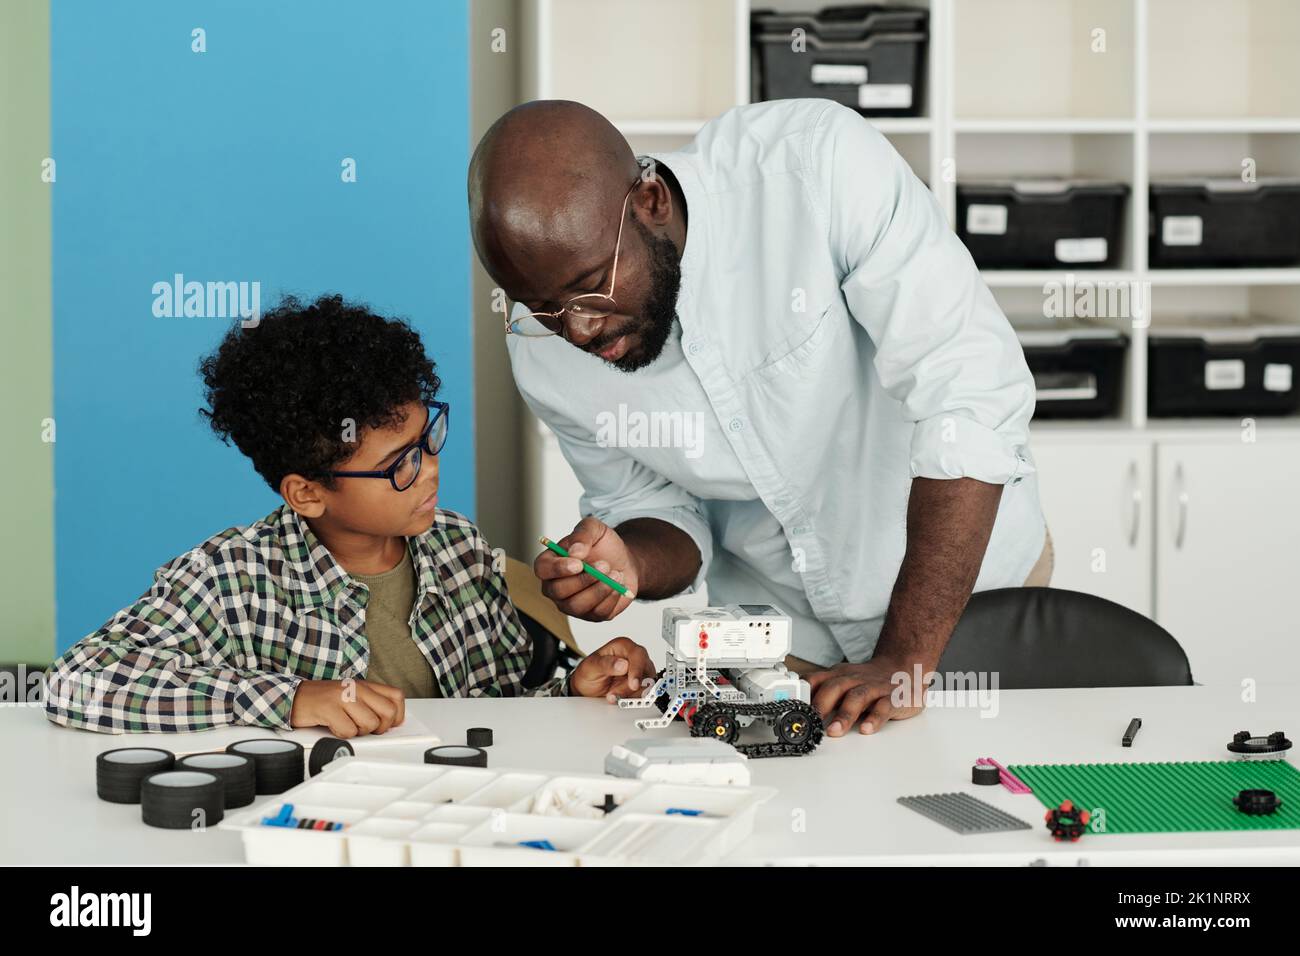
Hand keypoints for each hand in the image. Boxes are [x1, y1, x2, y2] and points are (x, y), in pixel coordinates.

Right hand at [290, 679, 405, 737]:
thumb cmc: (322, 700)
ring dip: (358, 732)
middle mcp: (356, 688)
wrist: (293, 697)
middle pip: (388, 712)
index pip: (396, 697)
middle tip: (365, 728)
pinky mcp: (329, 709)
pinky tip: (333, 727)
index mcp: (364, 685)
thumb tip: (392, 721)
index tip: (386, 724)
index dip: (396, 716)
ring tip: (345, 725)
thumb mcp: (350, 696)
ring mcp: (343, 697)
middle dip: (380, 728)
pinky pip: (348, 731)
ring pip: (369, 723)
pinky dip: (341, 735)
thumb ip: (370, 704)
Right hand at [535, 516, 637, 621]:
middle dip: (583, 579)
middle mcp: (555, 587)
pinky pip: (596, 613)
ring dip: (599, 590)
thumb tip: (575, 552)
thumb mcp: (594, 529)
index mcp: (550, 563)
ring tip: (616, 574)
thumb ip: (582, 534)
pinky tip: (618, 584)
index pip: (542, 569)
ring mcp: (571, 604)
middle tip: (604, 565)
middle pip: (558, 591)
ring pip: (576, 606)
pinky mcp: (590, 615)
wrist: (624, 561)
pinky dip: (611, 598)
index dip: (558, 568)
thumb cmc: (603, 545)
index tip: (579, 563)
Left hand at [568, 636, 655, 700]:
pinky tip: (618, 698)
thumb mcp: (591, 667)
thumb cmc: (588, 672)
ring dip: (628, 694)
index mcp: (622, 646)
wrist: (586, 688)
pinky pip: (643, 693)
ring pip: (645, 684)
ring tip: (611, 695)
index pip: (638, 654)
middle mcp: (633, 657)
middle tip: (615, 694)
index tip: (633, 684)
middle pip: (644, 671)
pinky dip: (630, 699)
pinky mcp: (640, 684)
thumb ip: (606, 664)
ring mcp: (638, 671)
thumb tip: (623, 664)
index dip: (637, 670)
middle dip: (630, 687)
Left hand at [806, 655, 928, 736]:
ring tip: (834, 731)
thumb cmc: (866, 681)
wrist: (903, 668)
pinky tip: (866, 729)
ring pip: (857, 697)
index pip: (815, 680)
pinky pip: (883, 707)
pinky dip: (874, 718)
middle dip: (821, 705)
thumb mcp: (841, 681)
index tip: (792, 710)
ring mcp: (874, 687)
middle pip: (835, 688)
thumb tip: (796, 711)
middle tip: (811, 723)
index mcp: (838, 675)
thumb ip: (821, 693)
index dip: (803, 694)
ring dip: (844, 714)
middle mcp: (854, 679)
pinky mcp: (893, 698)